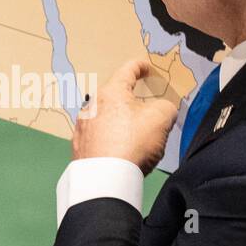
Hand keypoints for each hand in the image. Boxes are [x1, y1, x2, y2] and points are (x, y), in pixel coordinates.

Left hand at [72, 58, 179, 174]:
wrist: (106, 179)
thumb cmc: (132, 142)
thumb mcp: (161, 118)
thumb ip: (167, 107)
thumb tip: (163, 110)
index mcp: (111, 92)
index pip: (127, 70)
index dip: (140, 66)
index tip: (146, 68)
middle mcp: (91, 105)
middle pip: (115, 96)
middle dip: (131, 101)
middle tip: (146, 111)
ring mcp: (82, 127)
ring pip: (105, 117)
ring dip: (119, 121)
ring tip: (134, 136)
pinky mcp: (79, 147)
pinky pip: (98, 136)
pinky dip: (109, 138)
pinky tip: (118, 150)